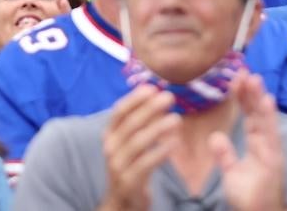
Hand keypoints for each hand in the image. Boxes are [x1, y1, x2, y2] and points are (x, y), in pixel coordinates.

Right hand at [99, 85, 180, 210]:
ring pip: (138, 142)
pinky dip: (160, 152)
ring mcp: (117, 165)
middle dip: (150, 109)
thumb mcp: (130, 142)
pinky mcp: (129, 181)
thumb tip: (156, 93)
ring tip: (176, 119)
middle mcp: (110, 148)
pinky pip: (145, 164)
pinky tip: (175, 143)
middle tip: (169, 97)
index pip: (119, 112)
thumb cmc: (131, 165)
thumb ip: (140, 121)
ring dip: (157, 128)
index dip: (135, 99)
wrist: (123, 200)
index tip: (152, 87)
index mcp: (109, 135)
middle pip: (130, 124)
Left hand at [209, 72, 286, 210]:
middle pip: (258, 115)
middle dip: (252, 93)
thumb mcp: (231, 173)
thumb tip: (215, 136)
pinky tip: (266, 100)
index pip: (249, 118)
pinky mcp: (274, 161)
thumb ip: (224, 155)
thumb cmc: (249, 199)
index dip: (244, 100)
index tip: (237, 81)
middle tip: (244, 71)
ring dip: (260, 99)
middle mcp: (266, 146)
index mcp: (256, 147)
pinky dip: (269, 118)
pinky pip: (271, 136)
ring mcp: (272, 152)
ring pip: (265, 120)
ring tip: (255, 78)